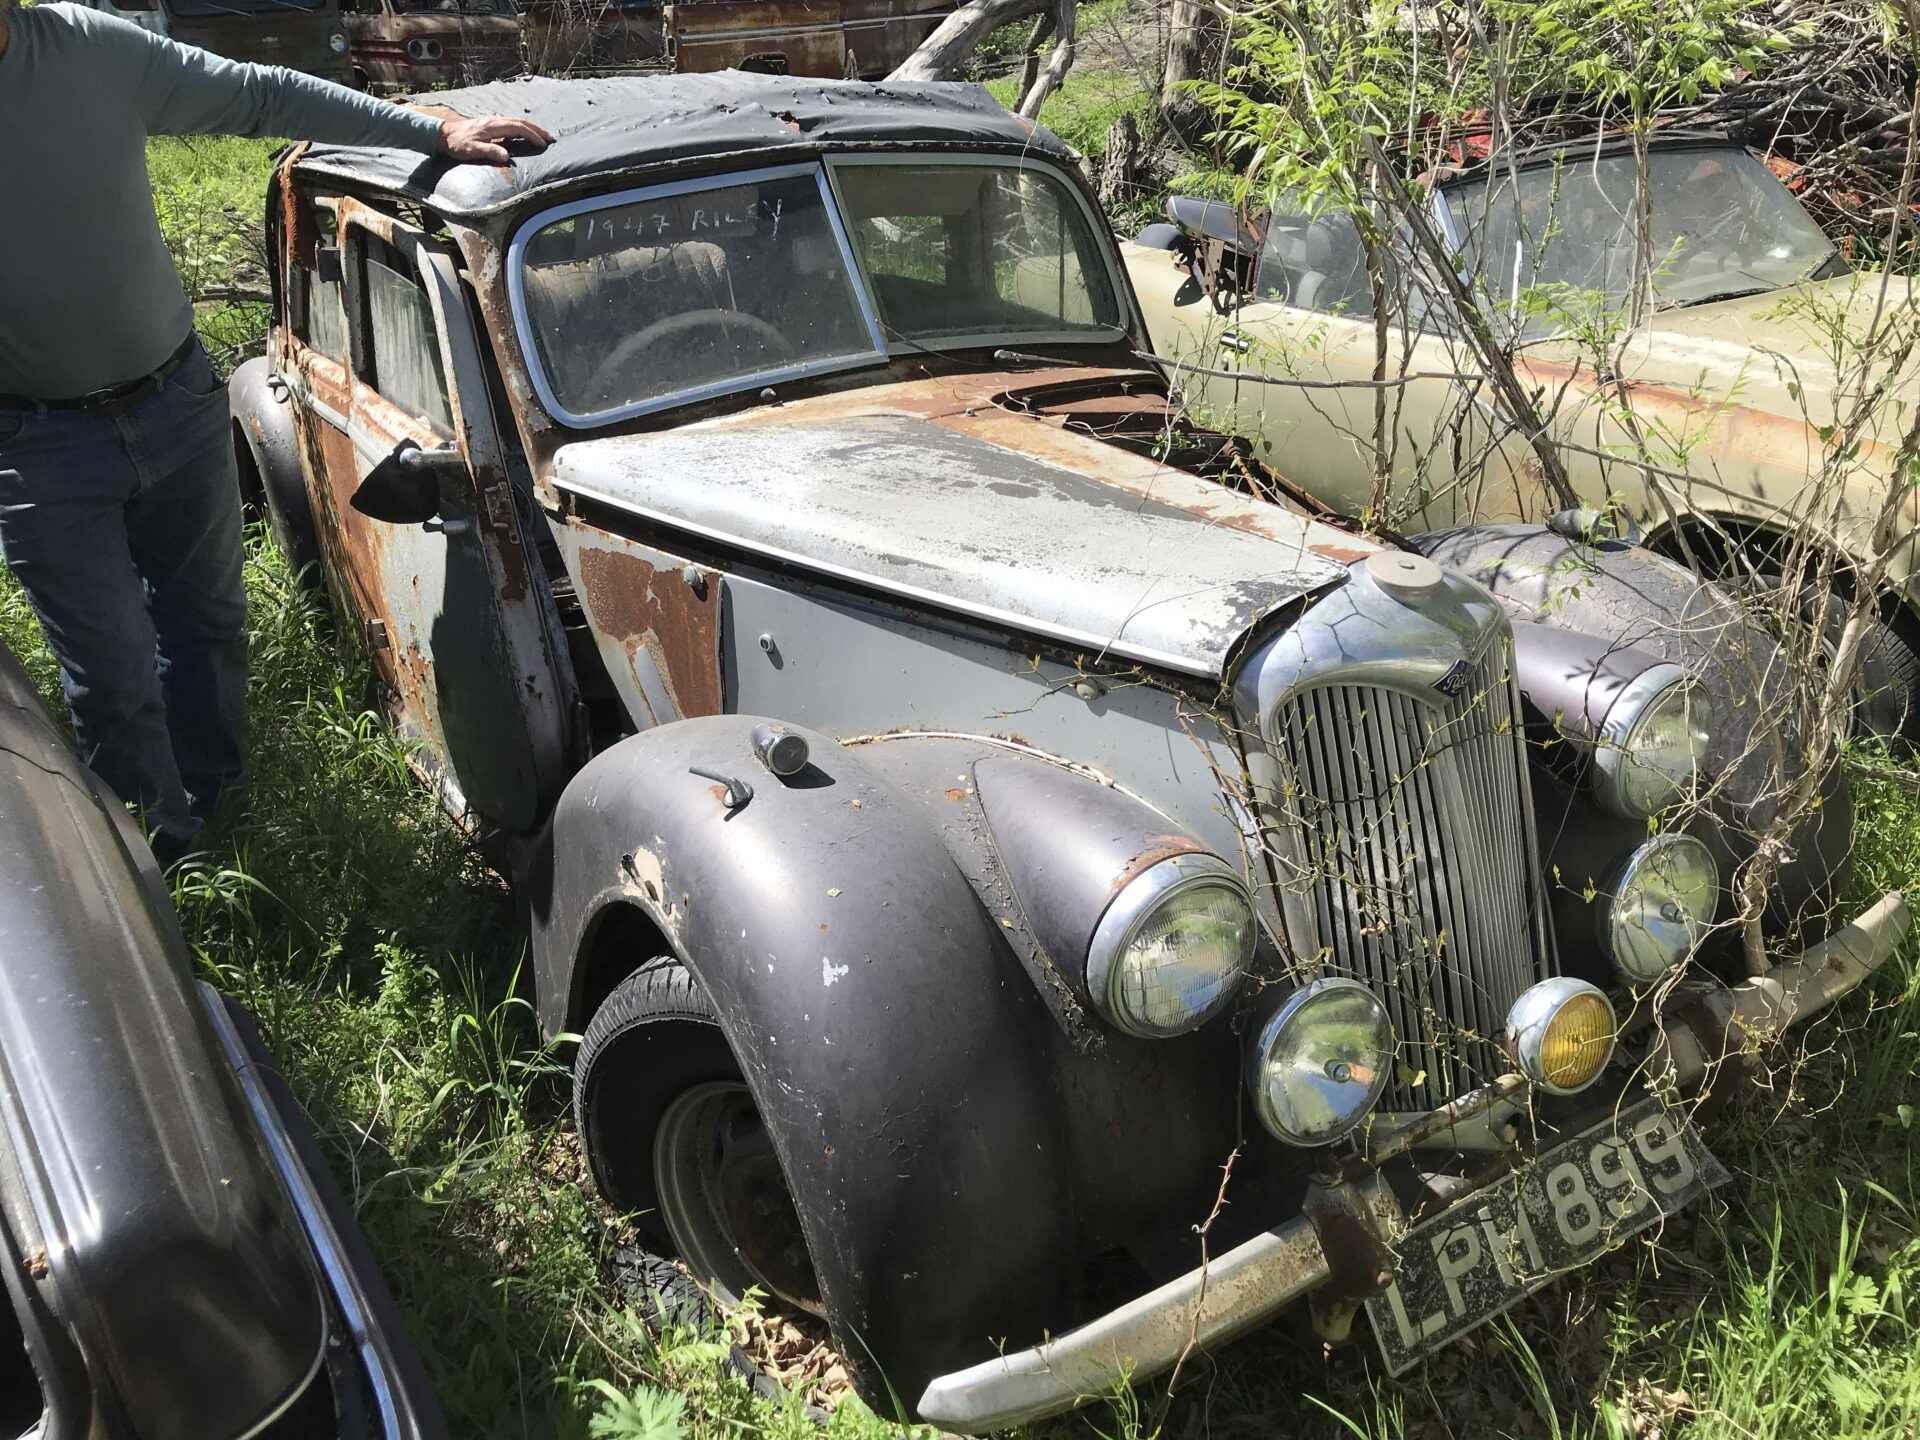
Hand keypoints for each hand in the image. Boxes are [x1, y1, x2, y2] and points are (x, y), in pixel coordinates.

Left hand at [438, 116, 556, 164]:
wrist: (443, 134)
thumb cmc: (457, 144)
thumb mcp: (472, 150)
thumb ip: (490, 152)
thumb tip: (507, 157)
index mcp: (493, 126)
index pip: (518, 128)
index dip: (532, 135)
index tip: (543, 144)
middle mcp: (495, 120)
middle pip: (521, 122)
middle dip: (537, 130)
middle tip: (550, 138)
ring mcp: (493, 121)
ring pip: (517, 121)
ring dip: (531, 128)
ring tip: (542, 136)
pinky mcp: (491, 124)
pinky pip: (511, 123)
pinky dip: (523, 128)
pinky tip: (526, 134)